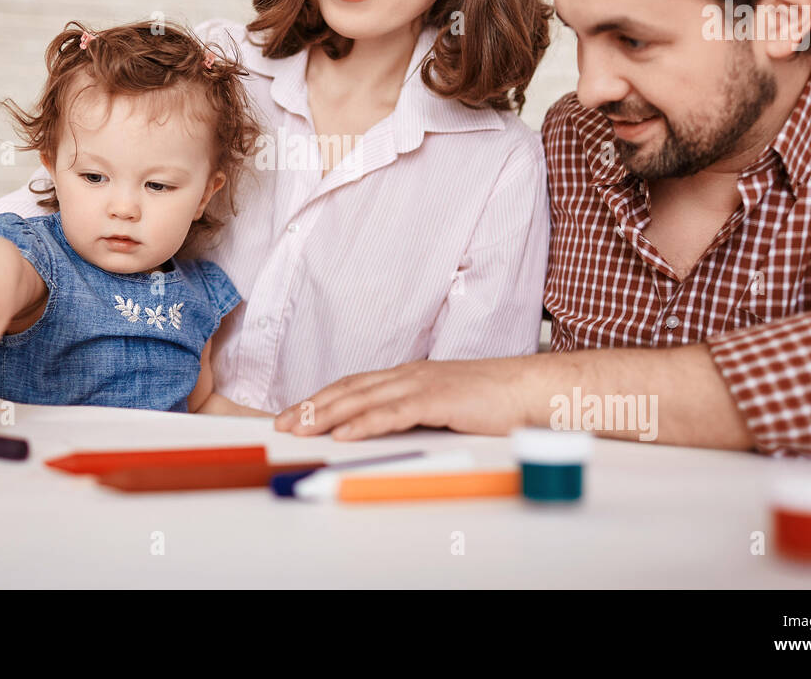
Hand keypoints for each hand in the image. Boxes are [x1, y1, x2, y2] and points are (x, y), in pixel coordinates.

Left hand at [272, 357, 531, 439]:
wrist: (530, 388)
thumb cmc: (493, 401)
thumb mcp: (444, 405)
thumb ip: (415, 414)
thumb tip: (385, 431)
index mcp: (408, 376)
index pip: (353, 385)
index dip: (320, 398)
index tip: (294, 413)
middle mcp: (408, 375)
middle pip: (348, 389)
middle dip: (311, 406)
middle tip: (280, 423)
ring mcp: (421, 384)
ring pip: (362, 399)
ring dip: (326, 415)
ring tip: (299, 429)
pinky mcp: (437, 399)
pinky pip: (392, 413)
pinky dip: (364, 423)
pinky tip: (343, 434)